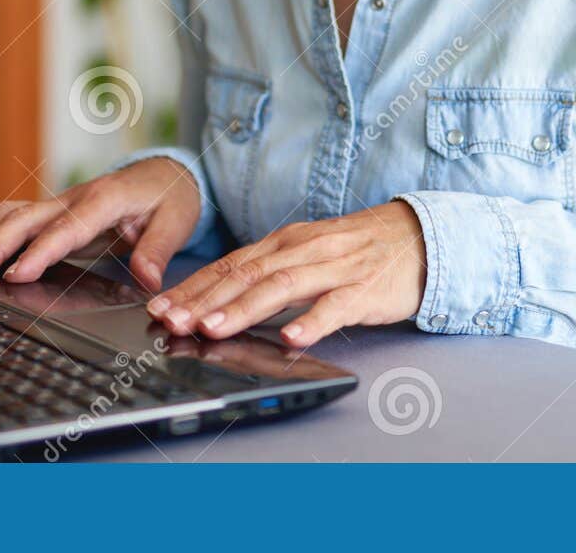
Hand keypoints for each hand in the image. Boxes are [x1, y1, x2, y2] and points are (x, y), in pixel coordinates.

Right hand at [0, 157, 200, 290]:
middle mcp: (76, 198)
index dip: (39, 252)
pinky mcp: (55, 212)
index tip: (17, 274)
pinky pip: (18, 217)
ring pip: (15, 214)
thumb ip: (158, 250)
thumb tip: (147, 279)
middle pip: (27, 218)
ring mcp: (62, 203)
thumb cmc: (169, 195)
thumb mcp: (176, 221)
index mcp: (105, 199)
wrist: (165, 173)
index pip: (66, 229)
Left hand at [145, 201, 426, 347]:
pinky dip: (312, 322)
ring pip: (282, 287)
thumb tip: (217, 302)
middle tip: (172, 321)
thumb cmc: (355, 251)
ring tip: (214, 328)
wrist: (417, 237)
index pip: (229, 266)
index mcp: (284, 243)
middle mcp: (302, 250)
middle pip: (246, 275)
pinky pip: (335, 306)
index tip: (159, 308)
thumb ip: (267, 275)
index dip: (192, 288)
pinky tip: (291, 339)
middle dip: (205, 300)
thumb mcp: (305, 255)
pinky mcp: (364, 288)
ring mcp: (334, 268)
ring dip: (244, 309)